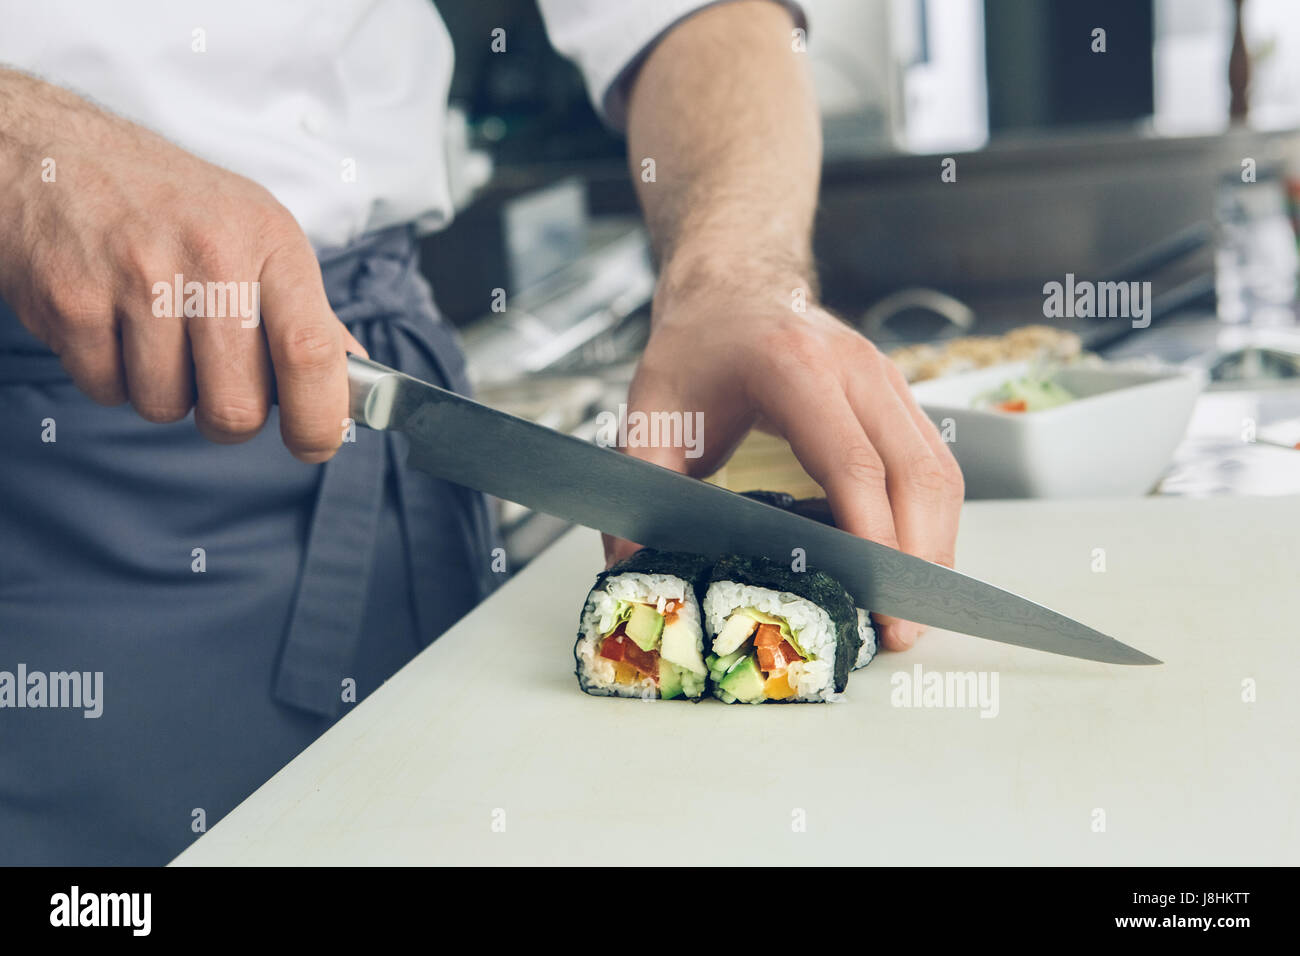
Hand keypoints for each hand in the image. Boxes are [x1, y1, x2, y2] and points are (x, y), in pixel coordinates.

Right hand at [0, 69, 365, 461]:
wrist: (52, 156)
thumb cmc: (170, 204)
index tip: (316, 444)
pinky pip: (106, 390)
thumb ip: (307, 312)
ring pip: (166, 406)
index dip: (319, 418)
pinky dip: (110, 376)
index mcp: (269, 241)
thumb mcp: (255, 233)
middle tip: (217, 382)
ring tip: (154, 333)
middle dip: (230, 417)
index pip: (310, 350)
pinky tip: (111, 324)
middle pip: (237, 405)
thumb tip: (354, 377)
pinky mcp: (71, 299)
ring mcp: (136, 277)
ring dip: (163, 391)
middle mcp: (209, 256)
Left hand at [603, 261, 963, 651]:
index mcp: (794, 368)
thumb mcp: (651, 412)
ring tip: (911, 609)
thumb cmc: (694, 348)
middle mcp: (856, 368)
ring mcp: (887, 378)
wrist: (732, 286)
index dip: (872, 540)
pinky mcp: (899, 394)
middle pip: (914, 475)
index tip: (875, 601)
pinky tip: (911, 562)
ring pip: (938, 472)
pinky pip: (933, 463)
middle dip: (916, 560)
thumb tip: (632, 564)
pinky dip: (933, 518)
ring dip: (935, 545)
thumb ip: (642, 486)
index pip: (853, 466)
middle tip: (900, 629)